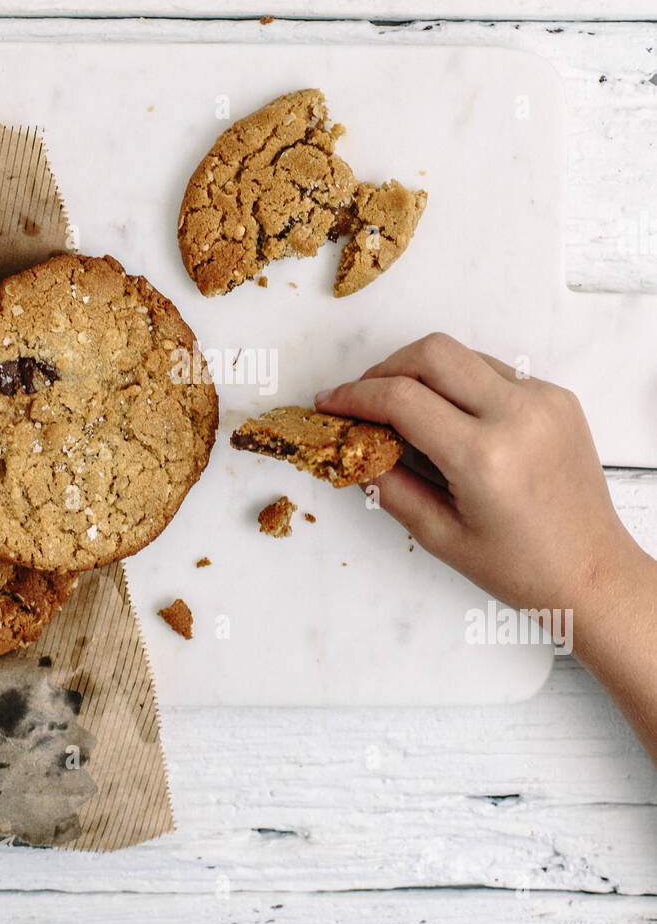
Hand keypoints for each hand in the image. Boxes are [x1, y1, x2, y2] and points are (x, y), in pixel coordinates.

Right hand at [315, 332, 641, 622]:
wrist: (592, 571)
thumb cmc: (522, 567)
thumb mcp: (440, 535)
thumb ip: (387, 484)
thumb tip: (350, 447)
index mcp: (485, 457)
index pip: (401, 398)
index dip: (355, 396)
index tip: (331, 403)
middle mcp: (519, 416)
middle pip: (431, 353)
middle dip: (385, 369)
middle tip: (363, 400)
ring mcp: (543, 401)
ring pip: (462, 355)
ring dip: (423, 373)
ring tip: (405, 413)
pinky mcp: (557, 398)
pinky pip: (494, 371)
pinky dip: (461, 385)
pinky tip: (451, 420)